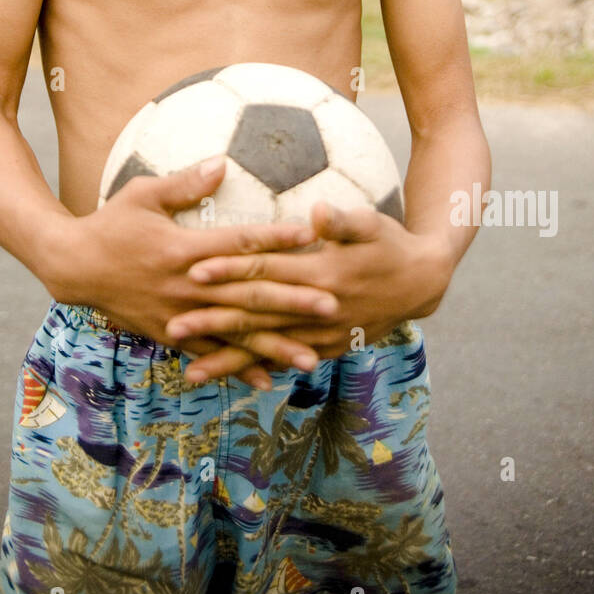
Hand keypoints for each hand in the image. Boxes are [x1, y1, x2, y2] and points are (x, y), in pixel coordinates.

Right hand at [52, 158, 337, 387]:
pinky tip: (268, 378)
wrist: (73, 268)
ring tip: (315, 355)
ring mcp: (180, 315)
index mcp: (183, 249)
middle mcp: (187, 286)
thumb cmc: (110, 224)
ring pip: (235, 332)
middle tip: (333, 303)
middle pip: (248, 294)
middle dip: (292, 300)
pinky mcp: (170, 334)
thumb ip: (185, 182)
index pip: (239, 243)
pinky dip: (238, 366)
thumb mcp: (143, 194)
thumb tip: (222, 163)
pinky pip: (210, 353)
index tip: (312, 235)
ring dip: (276, 344)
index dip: (276, 238)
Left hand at [167, 200, 452, 382]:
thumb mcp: (373, 223)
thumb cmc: (391, 243)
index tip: (193, 271)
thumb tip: (318, 213)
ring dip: (227, 358)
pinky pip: (284, 361)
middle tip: (171, 326)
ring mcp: (321, 334)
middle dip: (213, 321)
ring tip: (189, 371)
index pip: (265, 269)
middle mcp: (317, 309)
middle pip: (255, 314)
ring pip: (265, 348)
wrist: (422, 283)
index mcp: (322, 272)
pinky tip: (230, 380)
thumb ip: (343, 221)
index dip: (229, 270)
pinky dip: (256, 370)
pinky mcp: (326, 347)